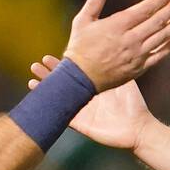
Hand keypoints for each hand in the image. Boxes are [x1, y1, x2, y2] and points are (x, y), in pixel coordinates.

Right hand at [29, 56, 154, 149]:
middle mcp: (84, 96)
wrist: (137, 127)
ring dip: (46, 87)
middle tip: (36, 64)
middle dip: (49, 73)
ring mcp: (80, 109)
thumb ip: (116, 65)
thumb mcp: (124, 78)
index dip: (62, 64)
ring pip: (58, 97)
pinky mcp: (78, 123)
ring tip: (33, 77)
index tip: (49, 55)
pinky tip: (39, 97)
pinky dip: (49, 106)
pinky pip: (60, 113)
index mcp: (93, 86)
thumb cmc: (133, 103)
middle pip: (62, 83)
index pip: (74, 72)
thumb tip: (115, 42)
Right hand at [62, 0, 169, 91]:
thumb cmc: (79, 49)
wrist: (80, 79)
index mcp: (116, 26)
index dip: (158, 1)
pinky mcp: (139, 68)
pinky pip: (159, 55)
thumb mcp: (82, 22)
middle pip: (156, 21)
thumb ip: (94, 3)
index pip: (143, 10)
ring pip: (161, 37)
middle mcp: (129, 40)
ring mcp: (136, 55)